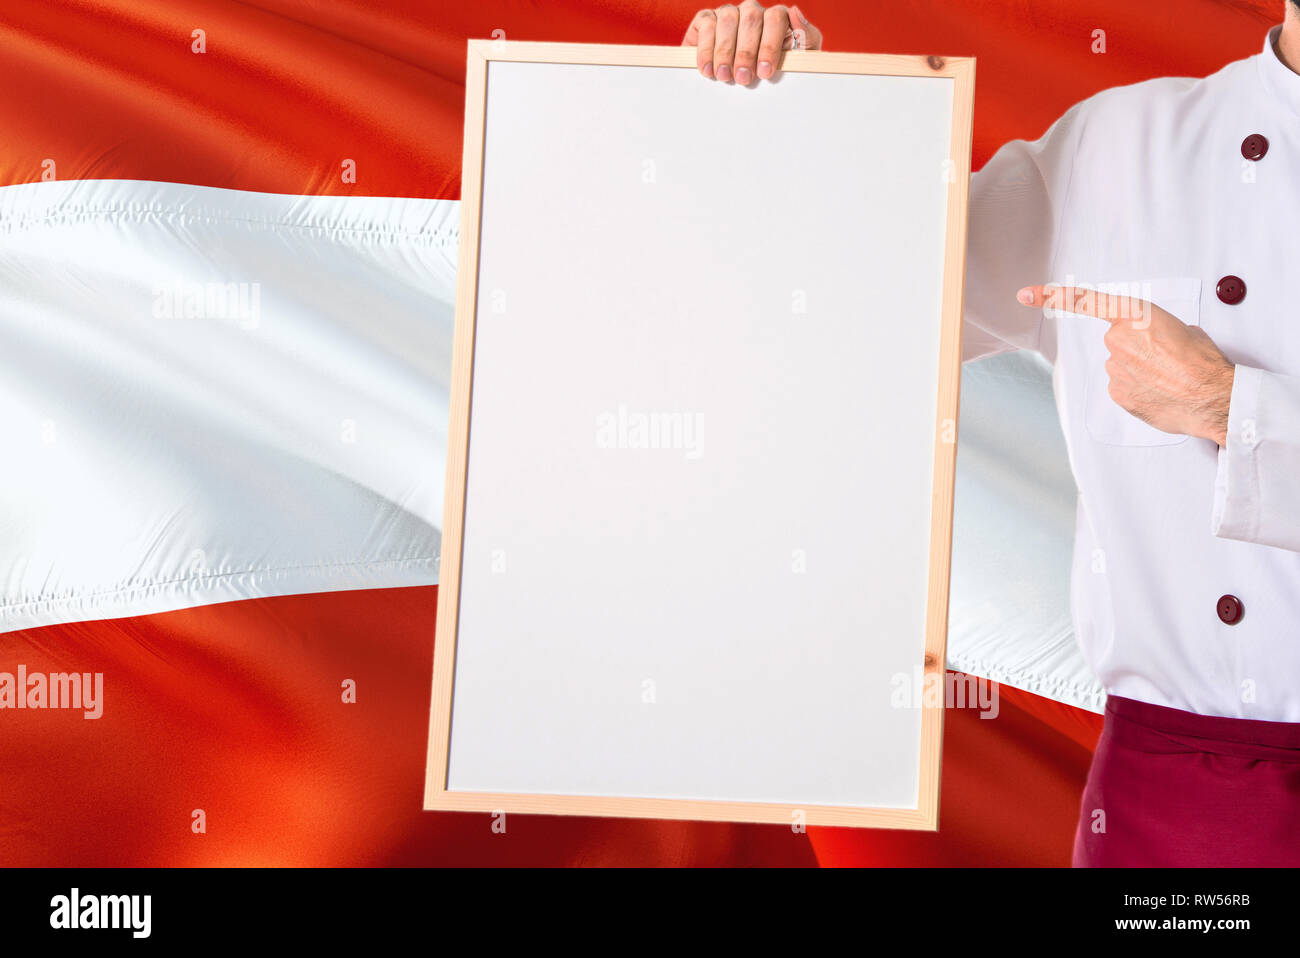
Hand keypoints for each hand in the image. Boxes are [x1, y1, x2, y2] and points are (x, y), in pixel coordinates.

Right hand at [681, 2, 821, 83]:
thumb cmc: (776, 69)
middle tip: (743, 78)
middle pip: (751, 19)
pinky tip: (708, 69)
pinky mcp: (707, 19)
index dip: (769, 45)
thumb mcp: (800, 56)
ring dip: (725, 51)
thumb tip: (795, 12)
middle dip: (746, 52)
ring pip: (728, 20)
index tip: (765, 71)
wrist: (748, 81)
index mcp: (776, 17)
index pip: (775, 18)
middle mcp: (752, 11)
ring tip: (724, 76)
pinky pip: (706, 26)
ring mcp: (729, 13)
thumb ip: (806, 36)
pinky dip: (705, 49)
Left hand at [1017, 284, 1236, 445]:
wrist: (1213, 397)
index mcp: (1135, 316)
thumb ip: (1155, 327)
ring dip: (1140, 370)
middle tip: (1166, 358)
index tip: (1026, 295)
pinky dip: (1139, 389)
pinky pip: (1123, 386)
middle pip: (1118, 341)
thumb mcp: (1183, 328)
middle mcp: (1117, 340)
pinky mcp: (1116, 394)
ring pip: (1121, 366)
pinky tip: (1160, 392)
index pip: (1084, 302)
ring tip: (1169, 377)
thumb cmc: (1203, 362)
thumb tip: (1153, 339)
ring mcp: (1114, 368)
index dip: (1052, 297)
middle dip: (1138, 349)